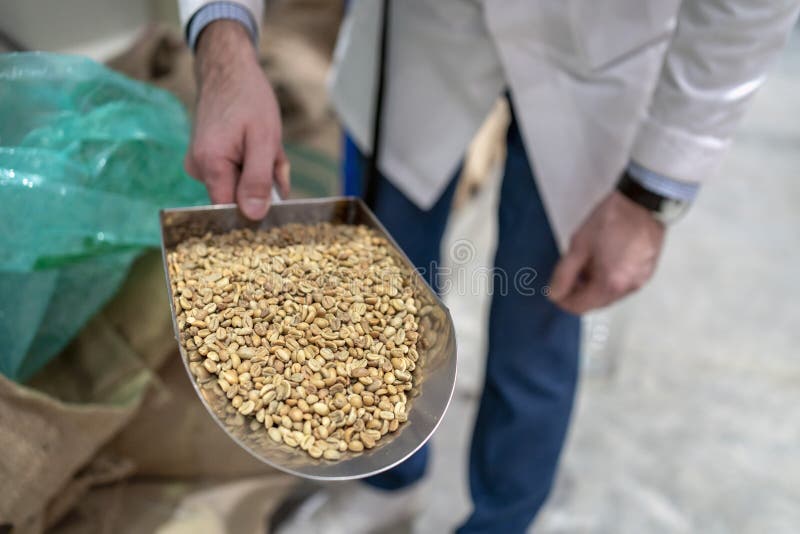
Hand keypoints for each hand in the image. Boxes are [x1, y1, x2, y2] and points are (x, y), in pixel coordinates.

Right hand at [185, 20, 289, 218]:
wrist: (229, 70)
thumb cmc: (248, 98)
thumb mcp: (264, 139)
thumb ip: (258, 180)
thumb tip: (253, 216)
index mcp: (210, 164)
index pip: (230, 209)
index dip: (255, 208)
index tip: (275, 197)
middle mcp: (198, 168)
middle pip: (239, 197)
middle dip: (265, 184)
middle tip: (275, 157)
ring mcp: (200, 164)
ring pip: (241, 185)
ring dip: (262, 172)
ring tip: (267, 146)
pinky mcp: (207, 160)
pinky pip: (236, 173)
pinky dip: (254, 164)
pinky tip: (258, 145)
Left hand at [548, 191, 664, 313]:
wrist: (642, 202)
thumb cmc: (612, 219)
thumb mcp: (579, 246)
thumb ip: (564, 274)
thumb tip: (555, 293)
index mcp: (610, 284)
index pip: (581, 307)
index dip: (564, 300)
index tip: (556, 290)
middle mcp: (628, 288)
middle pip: (596, 304)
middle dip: (579, 293)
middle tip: (569, 275)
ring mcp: (641, 281)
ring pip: (610, 295)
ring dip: (594, 286)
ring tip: (586, 263)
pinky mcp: (648, 271)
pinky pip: (624, 285)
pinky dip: (610, 279)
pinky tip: (604, 261)